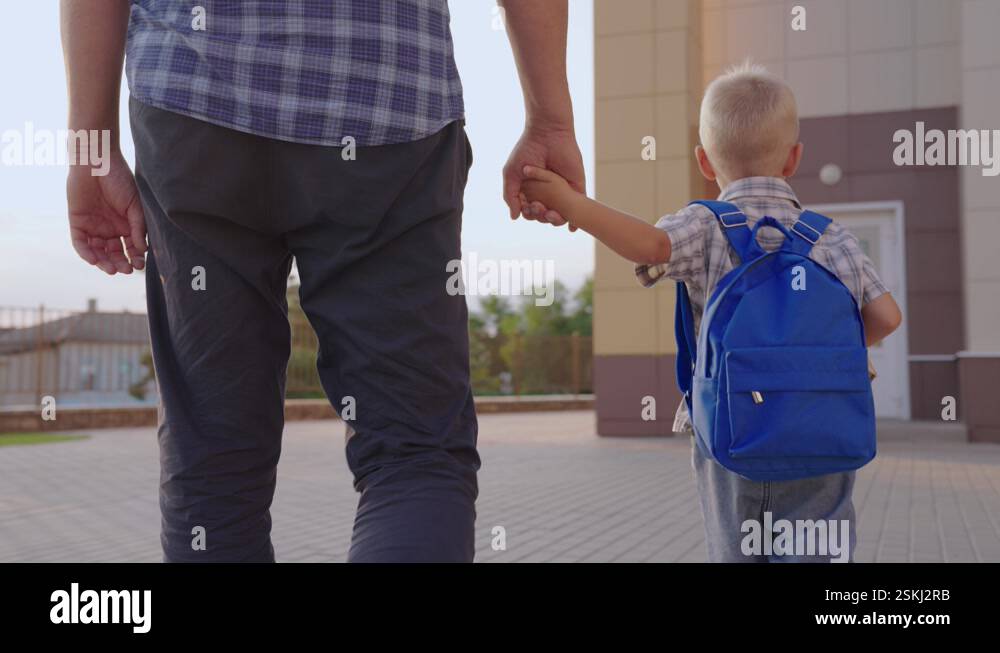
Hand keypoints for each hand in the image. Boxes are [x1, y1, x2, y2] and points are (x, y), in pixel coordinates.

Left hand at [66, 150, 145, 274]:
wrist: (97, 161)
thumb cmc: (120, 180)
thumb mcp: (135, 205)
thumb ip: (138, 227)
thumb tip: (142, 250)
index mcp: (126, 226)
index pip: (131, 248)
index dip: (135, 258)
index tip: (140, 264)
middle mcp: (110, 229)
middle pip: (114, 253)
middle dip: (120, 263)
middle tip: (126, 270)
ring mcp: (93, 227)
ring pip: (97, 252)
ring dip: (104, 262)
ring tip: (112, 269)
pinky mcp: (77, 223)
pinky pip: (80, 243)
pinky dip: (86, 253)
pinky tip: (94, 260)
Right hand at [502, 124, 583, 230]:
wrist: (547, 133)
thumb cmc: (527, 150)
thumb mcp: (511, 174)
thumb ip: (510, 196)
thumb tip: (514, 217)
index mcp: (531, 190)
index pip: (529, 210)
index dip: (528, 212)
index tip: (527, 205)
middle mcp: (546, 193)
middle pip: (543, 215)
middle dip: (540, 215)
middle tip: (538, 205)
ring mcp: (562, 191)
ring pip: (559, 215)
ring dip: (553, 220)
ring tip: (550, 213)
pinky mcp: (576, 188)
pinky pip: (577, 208)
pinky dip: (574, 223)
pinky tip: (571, 228)